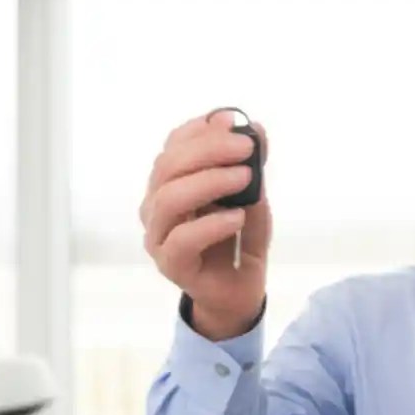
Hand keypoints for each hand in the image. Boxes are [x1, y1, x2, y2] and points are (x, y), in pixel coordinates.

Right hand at [140, 109, 271, 339]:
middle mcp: (156, 206)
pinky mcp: (170, 264)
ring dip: (209, 181)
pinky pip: (183, 239)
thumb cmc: (238, 242)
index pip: (173, 147)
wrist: (238, 293)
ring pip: (169, 198)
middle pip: (168, 167)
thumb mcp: (251, 199)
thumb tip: (257, 130)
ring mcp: (158, 236)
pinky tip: (238, 217)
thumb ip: (251, 169)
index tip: (233, 121)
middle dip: (209, 149)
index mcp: (170, 184)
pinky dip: (212, 223)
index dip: (200, 130)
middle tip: (247, 148)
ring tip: (245, 178)